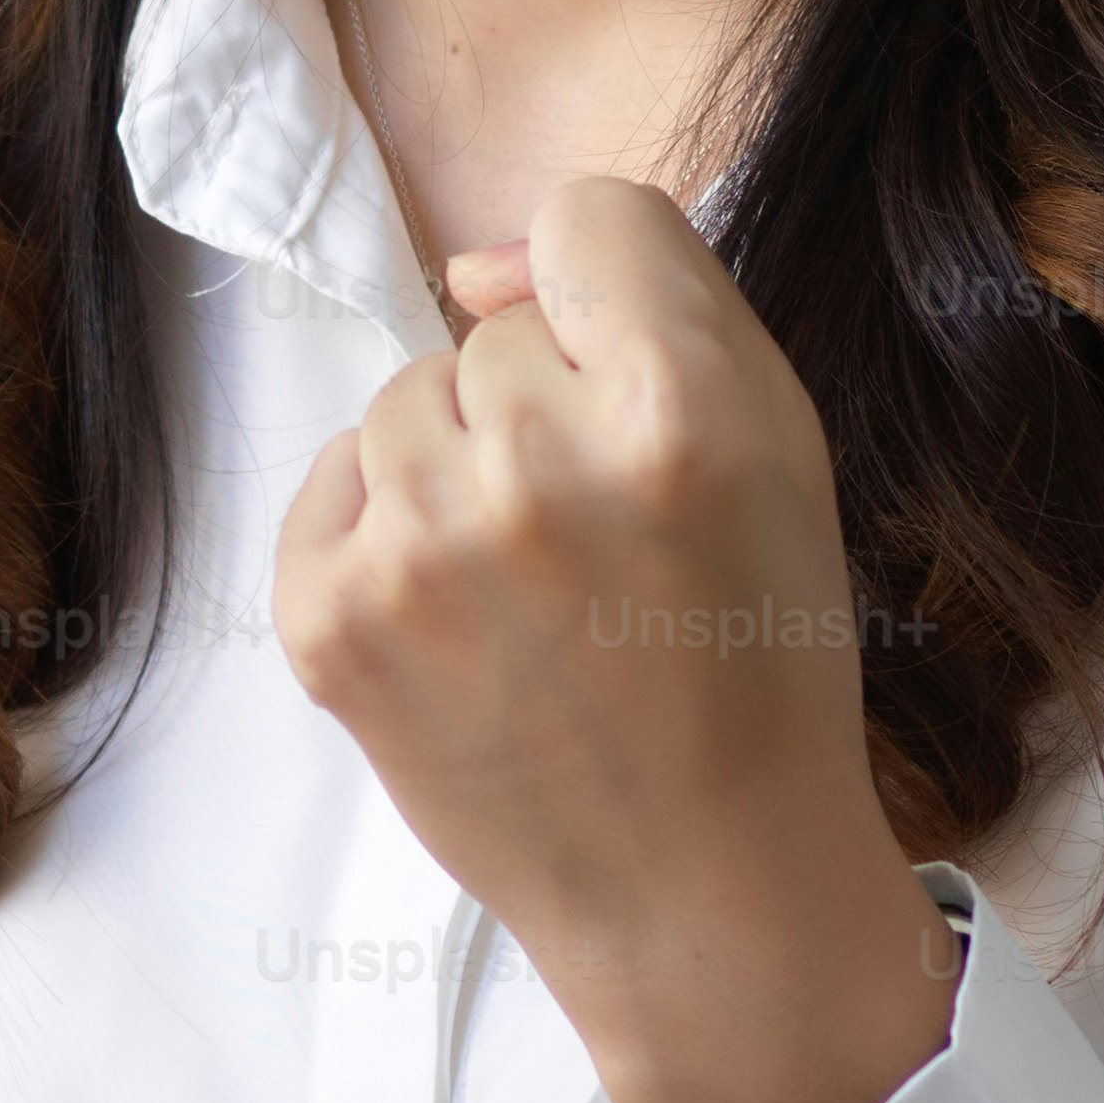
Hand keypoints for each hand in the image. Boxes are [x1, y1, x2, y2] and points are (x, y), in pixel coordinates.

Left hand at [274, 176, 955, 1102]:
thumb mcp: (775, 450)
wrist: (701, 886)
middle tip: (605, 551)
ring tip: (534, 595)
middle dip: (541, 412)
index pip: (592, 216)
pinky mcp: (328, 622)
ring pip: (403, 403)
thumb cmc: (752, 658)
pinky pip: (333, 484)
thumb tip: (471, 268)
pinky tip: (461, 626)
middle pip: (491, 330)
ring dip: (457, 472)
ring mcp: (418, 550)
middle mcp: (538, 466)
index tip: (637, 409)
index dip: (615, 307)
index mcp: (683, 411)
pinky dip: (385, 538)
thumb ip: (648, 299)